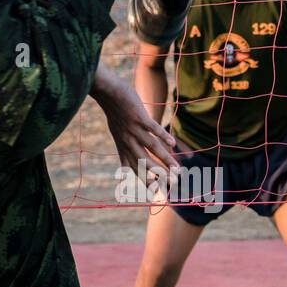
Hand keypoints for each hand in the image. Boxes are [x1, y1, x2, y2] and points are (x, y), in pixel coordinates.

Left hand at [91, 65, 179, 202]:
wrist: (108, 94)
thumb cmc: (115, 116)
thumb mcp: (116, 138)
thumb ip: (123, 155)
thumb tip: (123, 173)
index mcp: (124, 147)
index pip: (134, 169)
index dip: (144, 181)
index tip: (156, 192)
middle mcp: (129, 142)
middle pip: (146, 162)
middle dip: (159, 174)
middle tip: (173, 183)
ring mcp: (134, 130)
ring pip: (152, 148)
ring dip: (166, 159)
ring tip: (178, 169)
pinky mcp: (140, 118)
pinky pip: (153, 129)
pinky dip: (163, 136)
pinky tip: (172, 144)